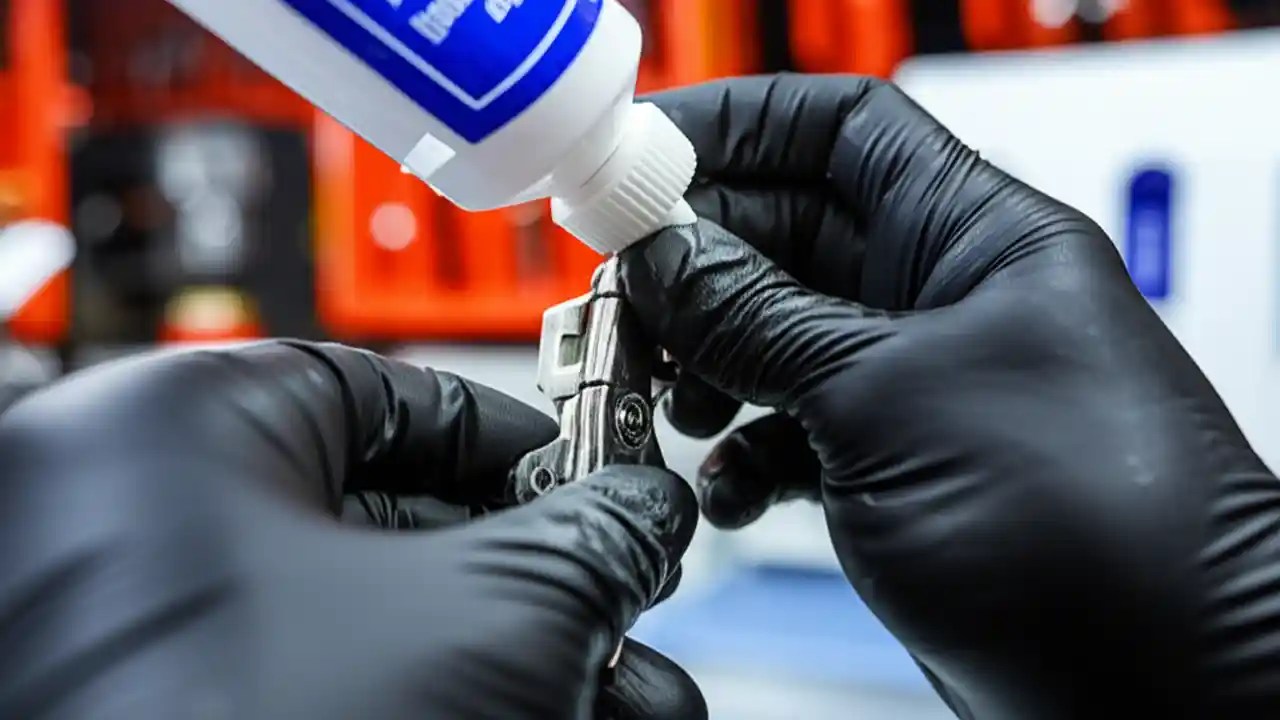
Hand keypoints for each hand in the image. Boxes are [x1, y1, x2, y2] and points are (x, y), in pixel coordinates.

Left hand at [0, 341, 702, 719]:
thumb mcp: (490, 616)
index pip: (388, 394)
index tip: (592, 478)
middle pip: (395, 525)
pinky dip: (428, 687)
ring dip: (508, 652)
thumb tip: (640, 513)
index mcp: (178, 437)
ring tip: (607, 690)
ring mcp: (155, 638)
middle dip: (533, 578)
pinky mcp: (180, 702)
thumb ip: (587, 542)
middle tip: (610, 601)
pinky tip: (538, 714)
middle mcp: (141, 529)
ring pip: (373, 623)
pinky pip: (322, 674)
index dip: (516, 443)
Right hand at [624, 74, 1279, 717]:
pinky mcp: (897, 468)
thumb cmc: (1095, 530)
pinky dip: (747, 453)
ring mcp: (917, 389)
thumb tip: (666, 257)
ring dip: (711, 364)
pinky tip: (732, 486)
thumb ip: (762, 320)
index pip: (844, 133)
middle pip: (792, 237)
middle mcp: (946, 303)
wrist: (1153, 685)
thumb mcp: (891, 398)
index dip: (740, 128)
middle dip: (699, 264)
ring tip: (675, 398)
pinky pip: (794, 430)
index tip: (646, 157)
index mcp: (975, 240)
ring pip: (780, 339)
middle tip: (628, 299)